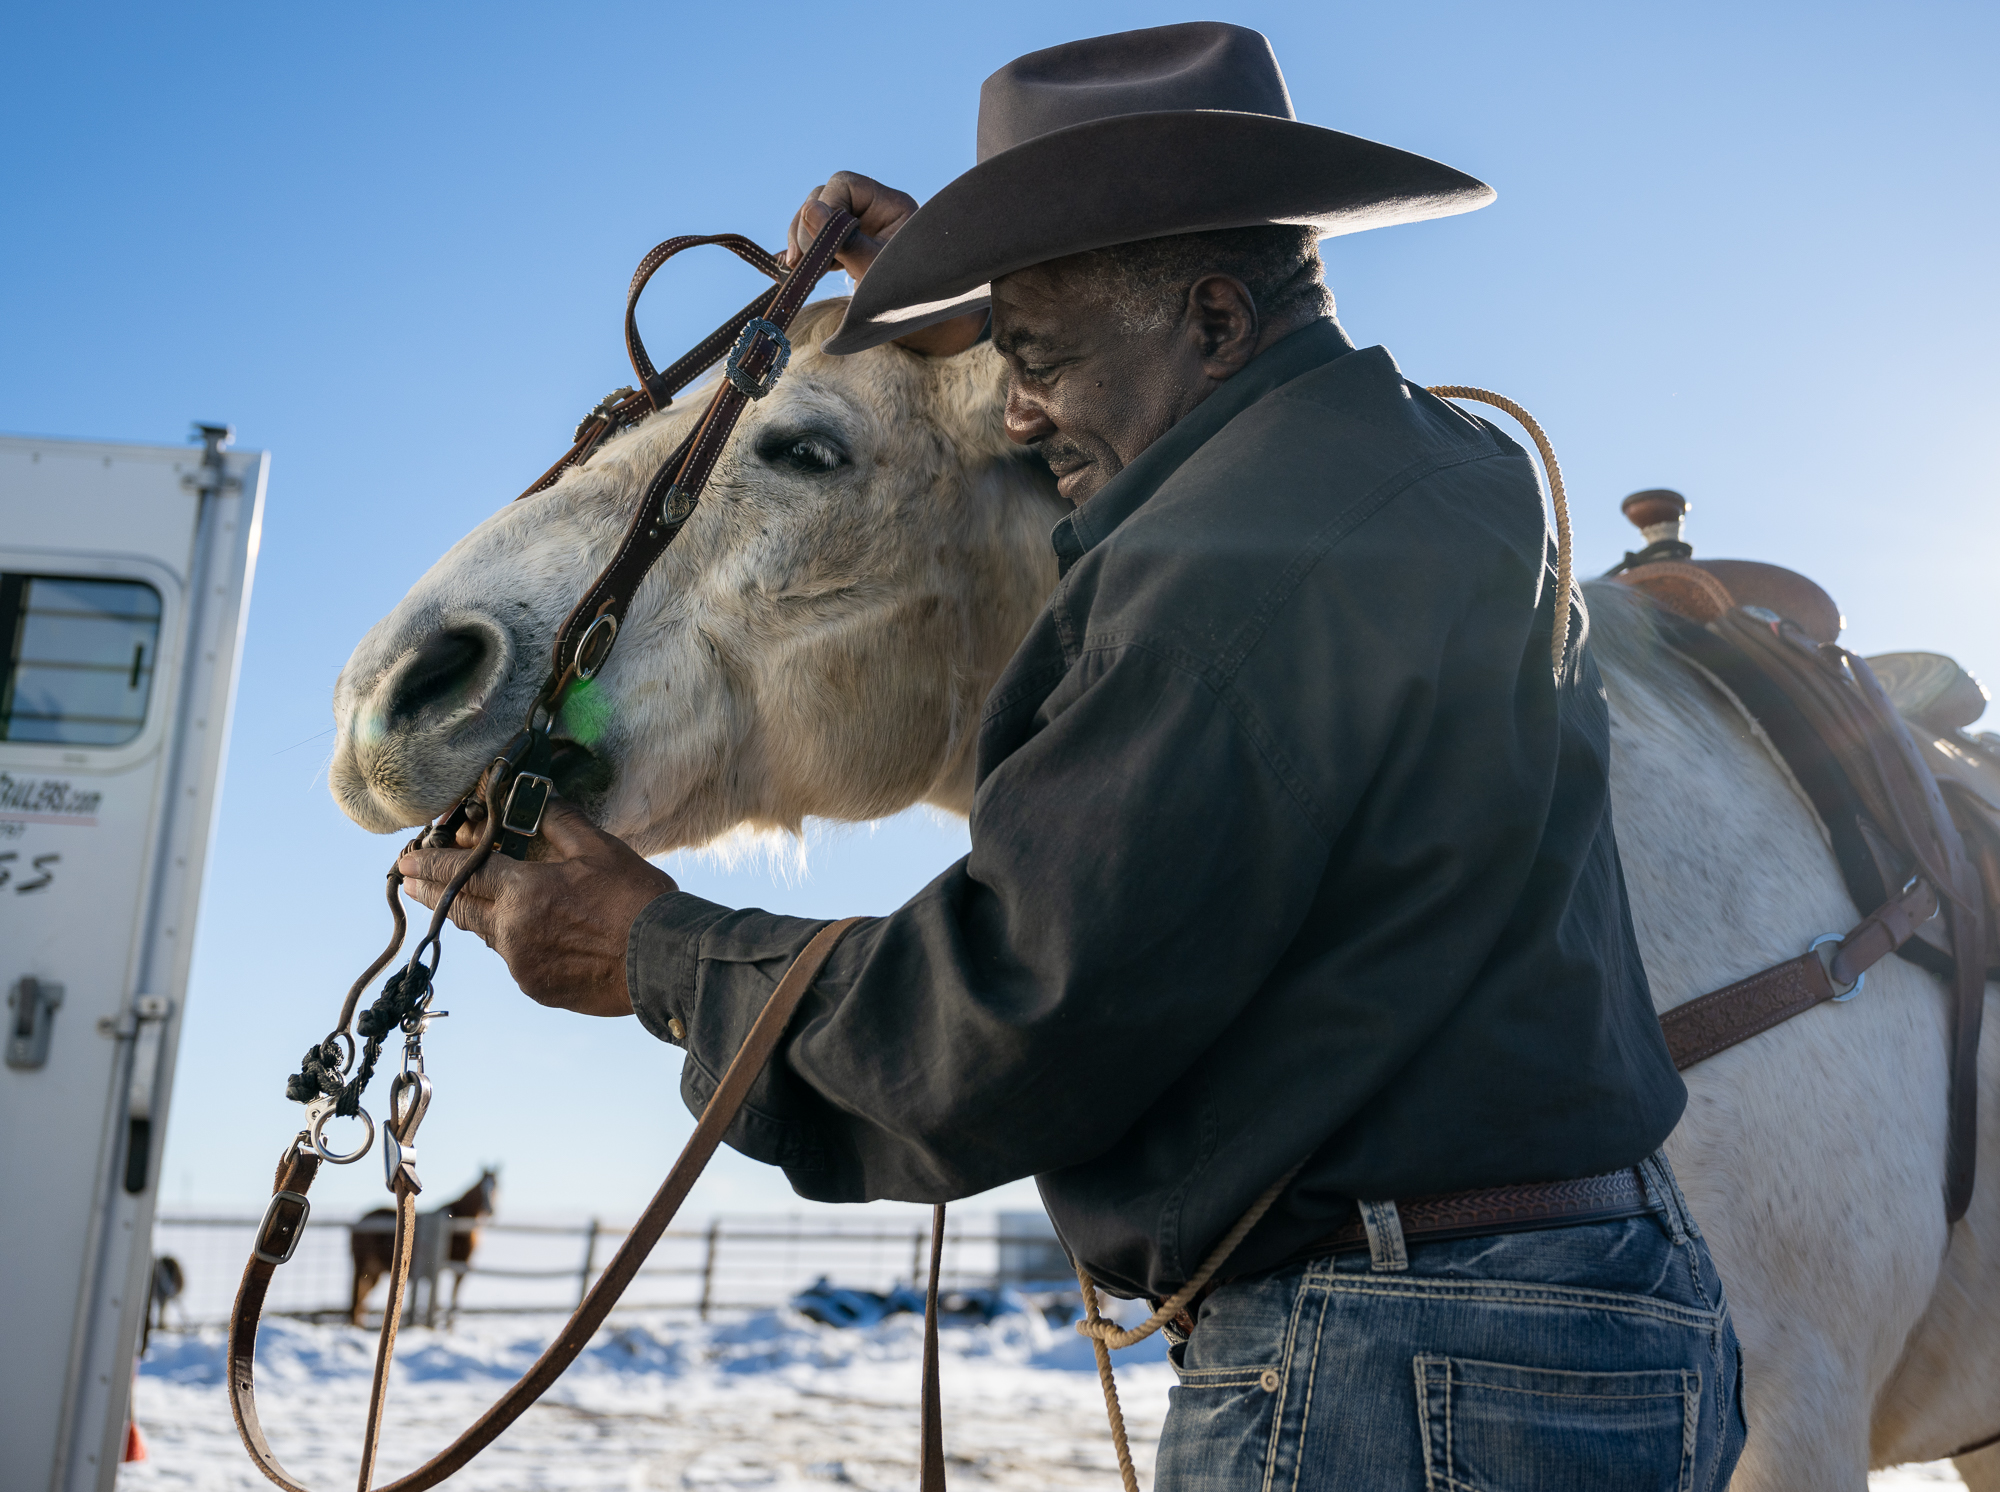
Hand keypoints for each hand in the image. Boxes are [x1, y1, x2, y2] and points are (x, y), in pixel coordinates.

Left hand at [397, 798, 676, 1017]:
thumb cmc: (637, 901)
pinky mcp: (539, 989)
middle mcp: (513, 933)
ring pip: (487, 935)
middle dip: (432, 891)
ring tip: (461, 902)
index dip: (431, 864)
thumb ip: (559, 822)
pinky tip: (520, 932)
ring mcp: (523, 966)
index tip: (404, 861)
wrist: (664, 963)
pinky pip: (513, 960)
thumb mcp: (600, 849)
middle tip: (408, 881)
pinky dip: (509, 941)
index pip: (463, 873)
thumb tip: (535, 798)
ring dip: (472, 915)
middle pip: (461, 908)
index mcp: (524, 892)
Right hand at [786, 170, 988, 355]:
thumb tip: (809, 209)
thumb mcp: (875, 269)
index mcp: (891, 204)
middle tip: (802, 261)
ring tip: (798, 269)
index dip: (824, 207)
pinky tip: (794, 268)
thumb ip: (845, 240)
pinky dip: (806, 253)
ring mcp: (860, 226)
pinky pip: (819, 239)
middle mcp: (874, 209)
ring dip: (803, 241)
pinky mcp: (848, 245)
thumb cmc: (908, 296)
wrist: (920, 324)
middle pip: (824, 198)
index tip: (817, 243)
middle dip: (808, 227)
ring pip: (815, 218)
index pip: (845, 184)